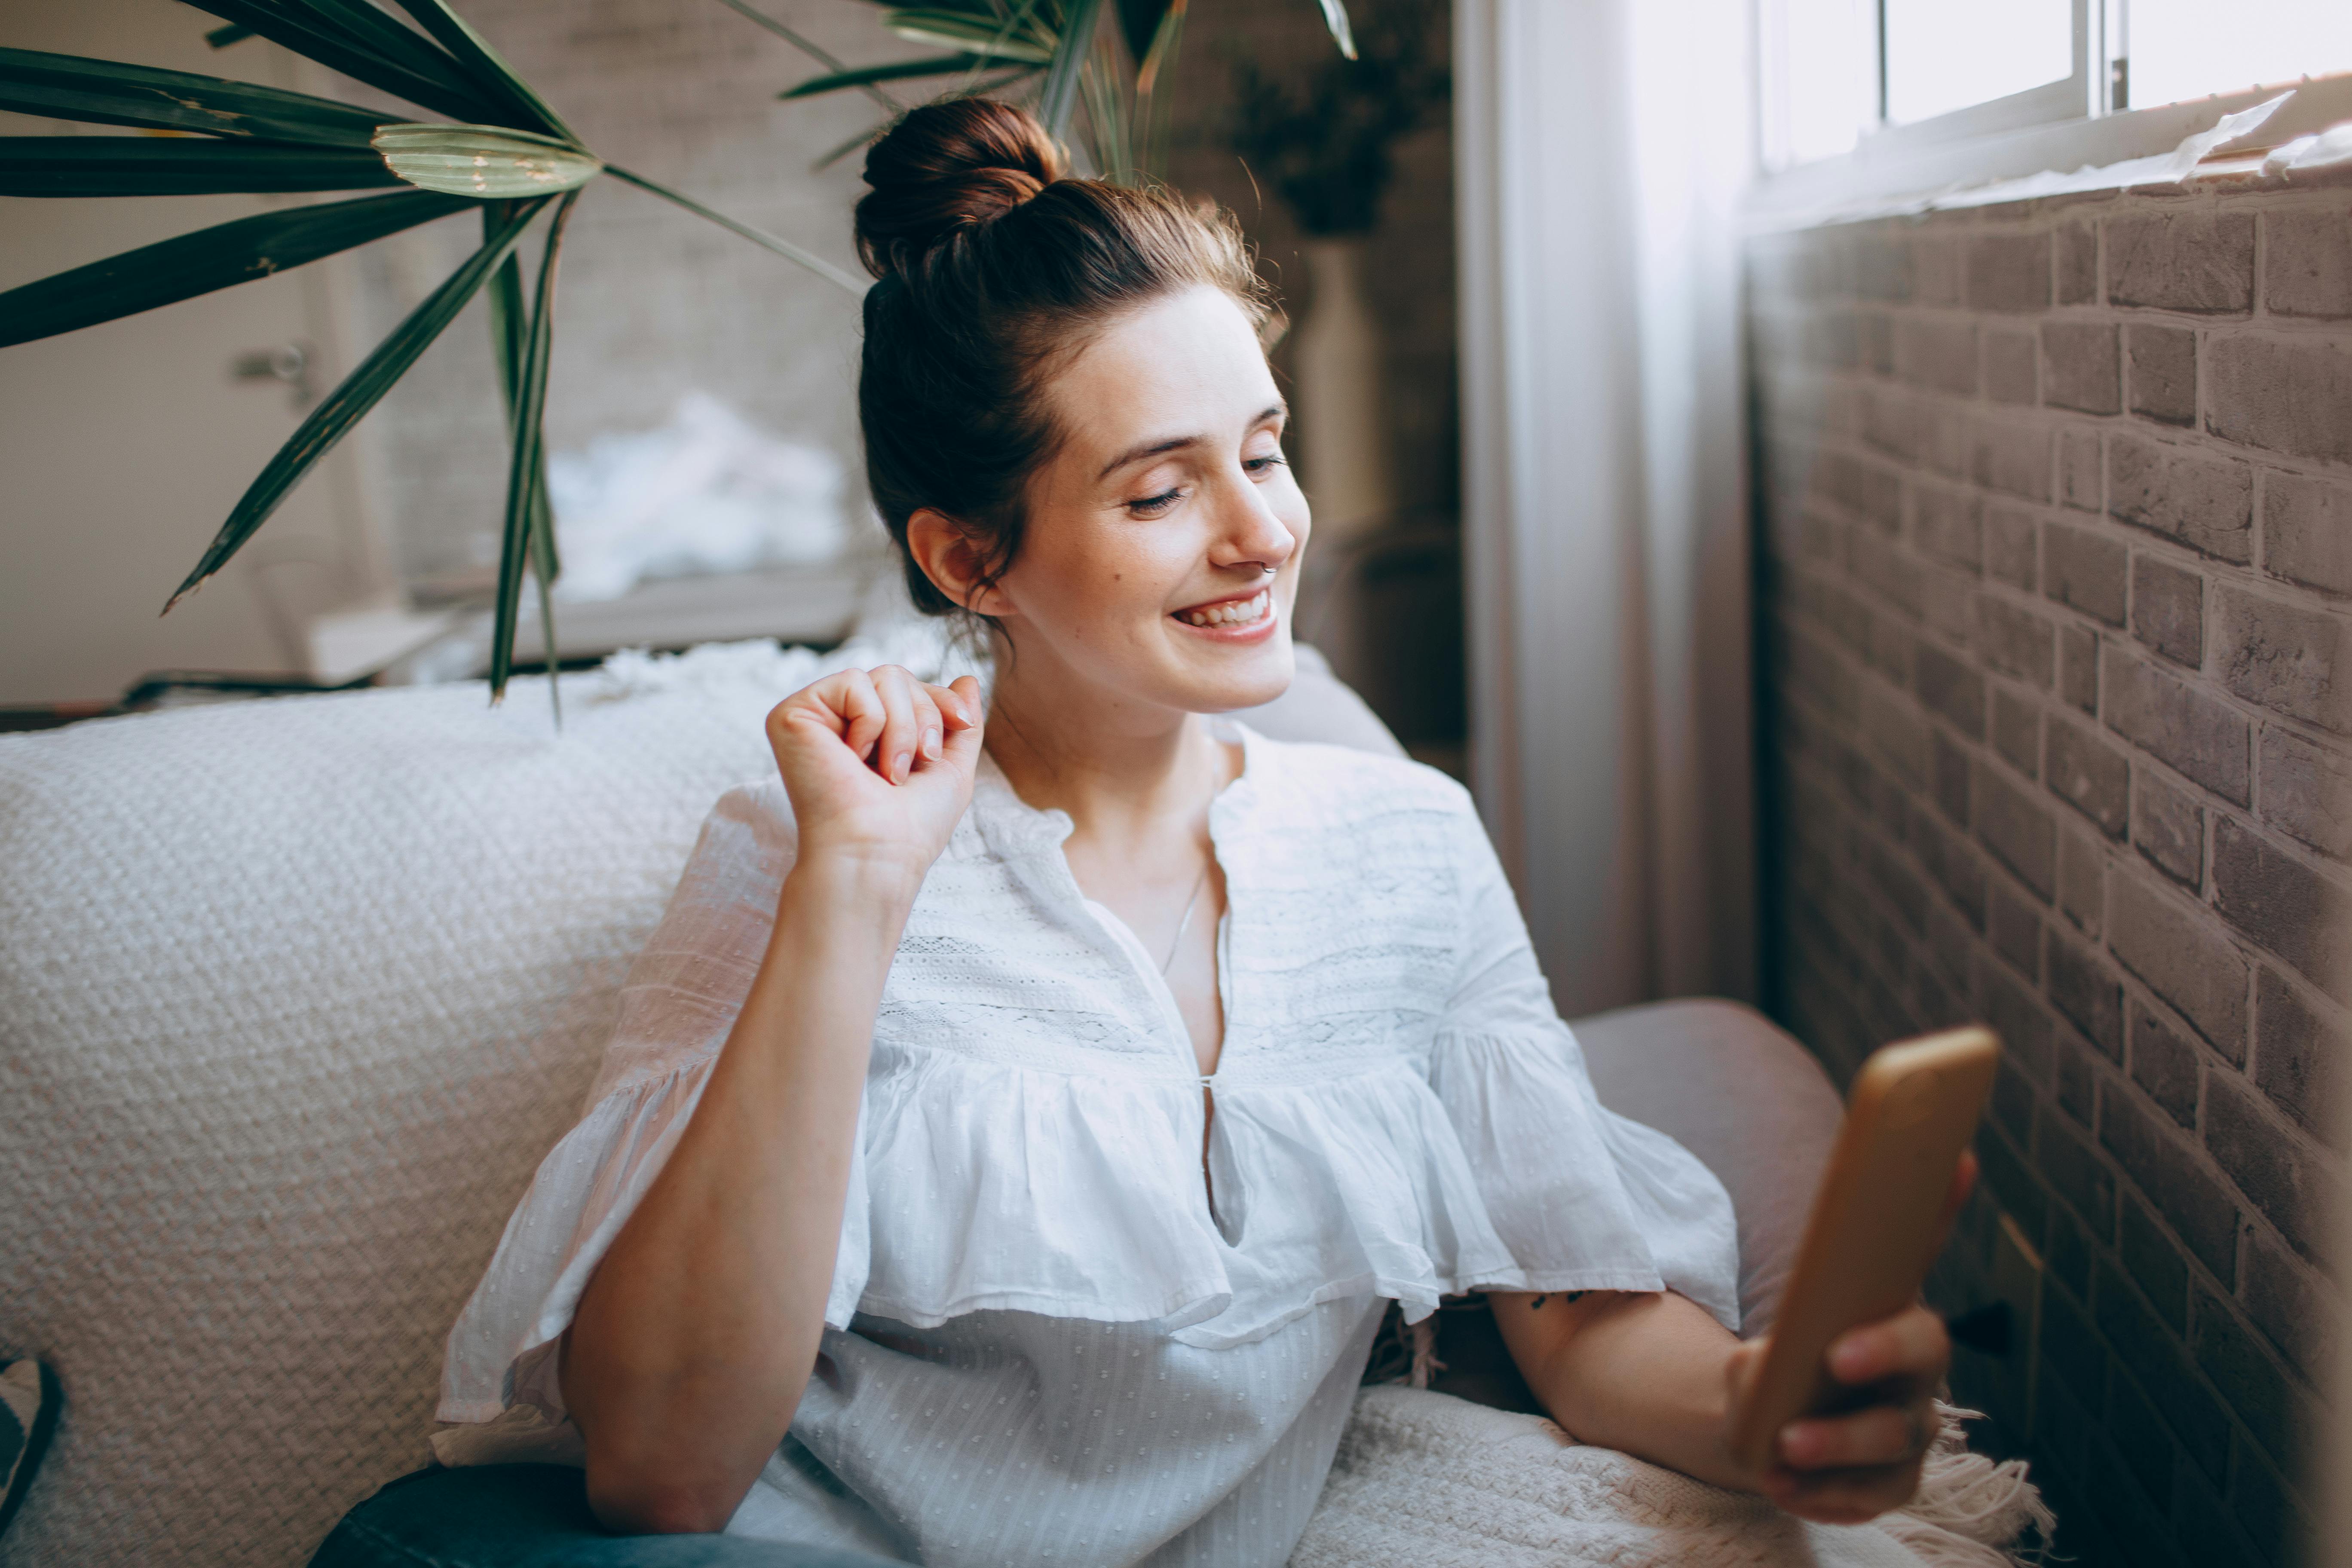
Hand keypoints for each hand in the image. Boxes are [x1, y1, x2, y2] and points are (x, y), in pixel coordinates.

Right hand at [764, 666, 983, 883]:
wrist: (879, 853)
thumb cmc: (913, 825)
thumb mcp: (951, 769)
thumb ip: (960, 724)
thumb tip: (968, 679)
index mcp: (868, 732)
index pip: (909, 686)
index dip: (940, 702)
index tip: (960, 724)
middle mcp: (837, 721)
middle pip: (898, 676)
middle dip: (924, 719)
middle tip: (913, 768)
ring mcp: (813, 716)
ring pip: (883, 676)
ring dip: (902, 728)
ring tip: (888, 773)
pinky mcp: (792, 715)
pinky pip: (854, 683)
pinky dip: (871, 724)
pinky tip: (853, 760)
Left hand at [1723, 1152, 1974, 1523]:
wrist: (1766, 1427)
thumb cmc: (1783, 1367)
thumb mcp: (1767, 1342)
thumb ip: (1773, 1341)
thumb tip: (1765, 1361)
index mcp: (1887, 1307)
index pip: (1922, 1246)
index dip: (1945, 1203)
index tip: (1959, 1157)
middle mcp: (1914, 1365)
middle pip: (1925, 1347)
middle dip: (1884, 1348)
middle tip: (1834, 1354)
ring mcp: (1908, 1425)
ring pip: (1893, 1432)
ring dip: (1838, 1439)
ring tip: (1784, 1446)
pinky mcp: (1890, 1482)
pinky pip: (1871, 1492)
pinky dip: (1825, 1492)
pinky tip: (1783, 1485)